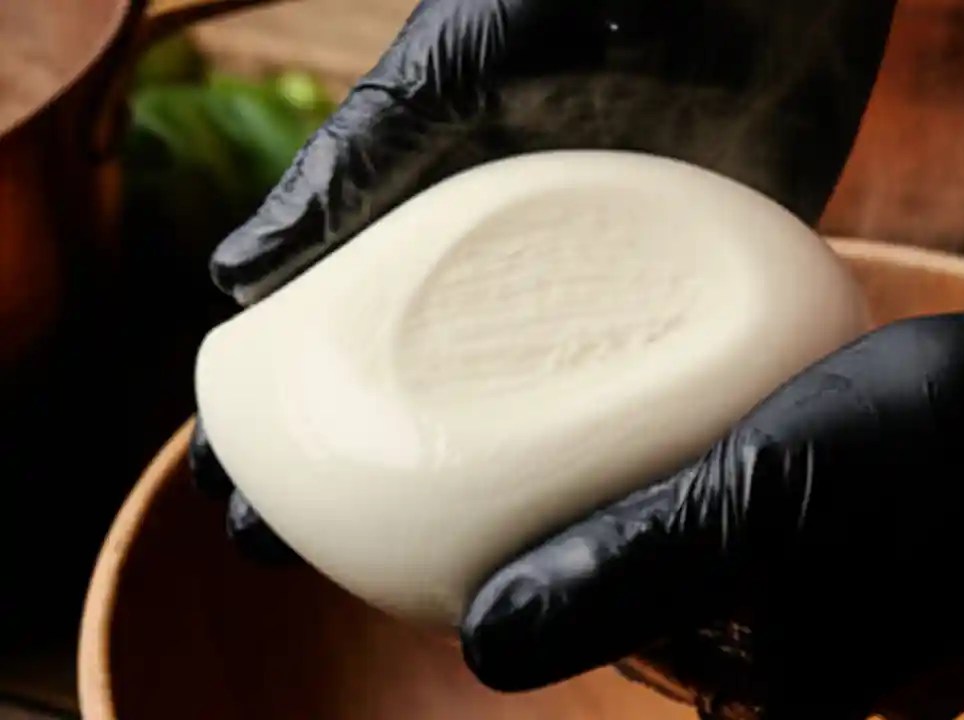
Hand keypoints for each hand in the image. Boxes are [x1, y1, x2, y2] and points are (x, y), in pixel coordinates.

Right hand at [188, 0, 897, 556]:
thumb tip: (239, 275)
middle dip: (351, 475)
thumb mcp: (469, 58)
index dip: (273, 414)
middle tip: (293, 558)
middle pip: (418, 387)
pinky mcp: (699, 291)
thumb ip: (369, 151)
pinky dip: (608, 454)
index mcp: (439, 205)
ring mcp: (606, 282)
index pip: (333, 327)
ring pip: (523, 411)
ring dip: (475, 494)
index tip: (234, 496)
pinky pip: (643, 390)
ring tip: (426, 576)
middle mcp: (513, 257)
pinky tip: (588, 522)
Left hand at [458, 187, 963, 718]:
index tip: (540, 523)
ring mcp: (891, 635)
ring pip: (752, 594)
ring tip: (668, 453)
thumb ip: (628, 569)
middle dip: (645, 560)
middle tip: (600, 471)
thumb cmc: (931, 443)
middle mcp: (847, 683)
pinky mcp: (918, 580)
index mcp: (806, 696)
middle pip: (698, 634)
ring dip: (704, 530)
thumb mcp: (757, 499)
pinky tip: (750, 455)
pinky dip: (764, 515)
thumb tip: (486, 643)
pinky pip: (807, 560)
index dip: (582, 592)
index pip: (645, 658)